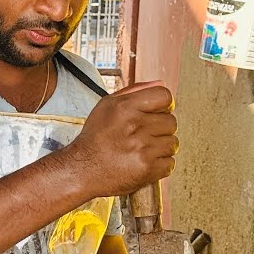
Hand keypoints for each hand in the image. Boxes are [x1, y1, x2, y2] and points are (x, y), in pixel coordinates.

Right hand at [62, 80, 177, 198]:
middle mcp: (135, 126)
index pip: (165, 97)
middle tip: (143, 135)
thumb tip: (162, 83)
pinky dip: (160, 165)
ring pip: (172, 143)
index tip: (157, 113)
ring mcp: (143, 149)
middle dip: (160, 128)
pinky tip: (144, 162)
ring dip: (161, 147)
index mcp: (125, 107)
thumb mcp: (107, 106)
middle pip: (171, 121)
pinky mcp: (147, 169)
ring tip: (142, 150)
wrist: (81, 170)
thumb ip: (135, 91)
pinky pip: (170, 163)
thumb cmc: (94, 139)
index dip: (163, 105)